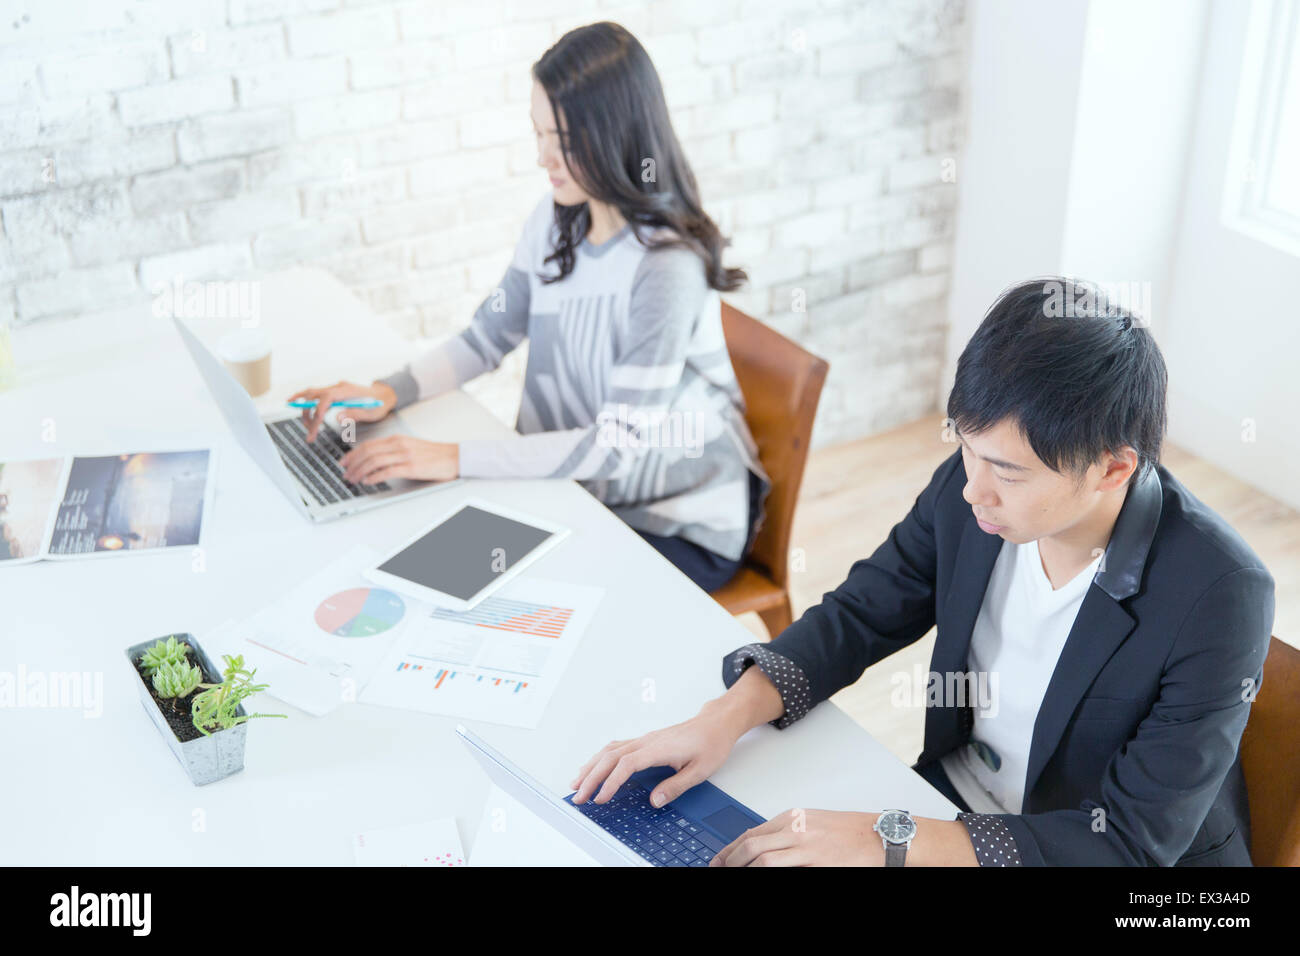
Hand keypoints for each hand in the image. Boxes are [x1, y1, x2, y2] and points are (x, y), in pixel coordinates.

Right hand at [287, 380, 396, 442]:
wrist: (384, 395)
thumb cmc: (378, 404)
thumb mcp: (371, 412)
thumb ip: (354, 414)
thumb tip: (337, 418)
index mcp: (347, 391)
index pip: (326, 399)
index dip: (318, 413)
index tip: (315, 428)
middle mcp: (338, 387)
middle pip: (314, 396)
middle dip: (308, 414)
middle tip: (310, 432)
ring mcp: (334, 388)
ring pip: (311, 394)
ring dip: (304, 408)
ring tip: (305, 425)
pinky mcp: (333, 392)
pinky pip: (314, 394)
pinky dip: (303, 399)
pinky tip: (293, 402)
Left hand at [339, 436, 457, 484]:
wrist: (454, 457)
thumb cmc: (434, 454)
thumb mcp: (410, 446)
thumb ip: (393, 450)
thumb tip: (374, 460)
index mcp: (397, 439)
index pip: (368, 445)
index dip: (352, 454)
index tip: (344, 462)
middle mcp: (399, 445)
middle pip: (368, 452)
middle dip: (352, 464)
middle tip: (344, 473)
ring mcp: (405, 455)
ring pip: (374, 461)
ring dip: (360, 471)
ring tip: (353, 480)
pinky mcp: (411, 467)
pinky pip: (387, 471)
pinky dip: (374, 476)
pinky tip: (368, 481)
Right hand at [570, 700, 750, 807]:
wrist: (715, 723)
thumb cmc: (710, 743)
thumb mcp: (701, 770)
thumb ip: (676, 786)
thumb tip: (655, 800)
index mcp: (659, 748)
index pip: (627, 765)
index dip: (611, 782)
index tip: (601, 798)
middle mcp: (647, 741)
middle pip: (611, 757)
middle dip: (591, 777)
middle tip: (579, 796)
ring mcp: (644, 739)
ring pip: (609, 750)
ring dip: (591, 766)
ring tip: (577, 783)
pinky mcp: (645, 741)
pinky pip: (616, 747)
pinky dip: (600, 758)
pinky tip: (594, 767)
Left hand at [710, 809, 884, 865]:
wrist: (881, 836)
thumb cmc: (851, 831)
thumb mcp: (814, 824)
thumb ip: (787, 832)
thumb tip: (760, 846)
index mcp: (792, 818)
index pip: (751, 833)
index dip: (730, 849)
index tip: (718, 860)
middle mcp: (795, 828)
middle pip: (750, 845)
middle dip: (730, 861)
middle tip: (719, 870)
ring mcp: (805, 845)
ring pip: (761, 858)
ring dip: (743, 869)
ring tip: (734, 876)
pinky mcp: (816, 861)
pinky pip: (781, 869)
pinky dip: (765, 874)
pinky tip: (758, 877)